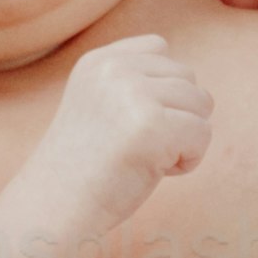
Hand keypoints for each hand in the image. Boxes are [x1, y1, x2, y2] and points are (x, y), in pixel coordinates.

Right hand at [47, 35, 214, 214]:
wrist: (55, 209)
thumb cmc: (85, 169)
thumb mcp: (101, 107)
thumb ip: (137, 87)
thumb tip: (202, 95)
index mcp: (98, 61)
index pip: (159, 47)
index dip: (160, 89)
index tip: (131, 122)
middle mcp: (114, 69)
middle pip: (187, 78)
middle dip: (176, 116)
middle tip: (136, 147)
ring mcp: (133, 94)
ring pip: (201, 105)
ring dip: (184, 139)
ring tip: (144, 158)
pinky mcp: (152, 125)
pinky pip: (202, 135)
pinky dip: (188, 160)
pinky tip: (154, 172)